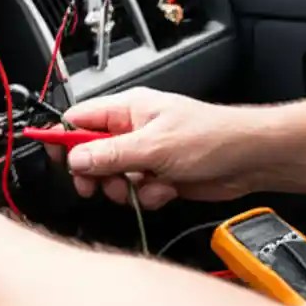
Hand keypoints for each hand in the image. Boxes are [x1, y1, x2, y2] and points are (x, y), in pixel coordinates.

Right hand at [59, 88, 262, 207]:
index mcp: (128, 109)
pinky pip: (135, 191)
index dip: (63, 138)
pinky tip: (165, 189)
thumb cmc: (211, 137)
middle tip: (96, 184)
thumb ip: (110, 154)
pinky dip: (147, 195)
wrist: (249, 160)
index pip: (80, 119)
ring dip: (124, 188)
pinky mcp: (158, 176)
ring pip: (112, 177)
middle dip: (95, 172)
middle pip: (91, 153)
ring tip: (144, 184)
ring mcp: (145, 154)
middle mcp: (133, 130)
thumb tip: (75, 158)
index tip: (56, 157)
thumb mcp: (153, 146)